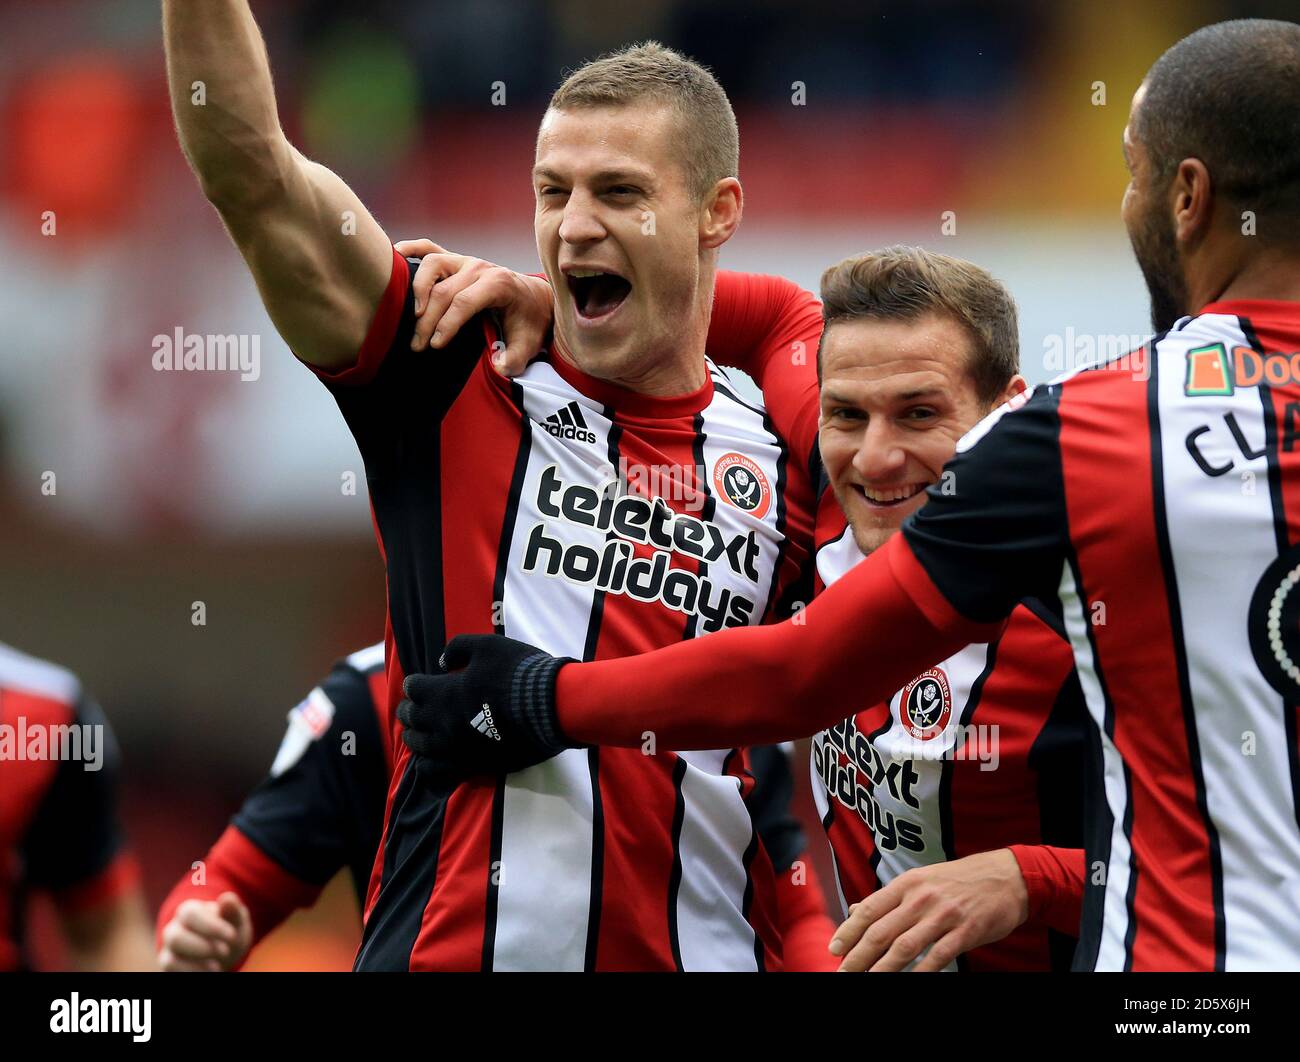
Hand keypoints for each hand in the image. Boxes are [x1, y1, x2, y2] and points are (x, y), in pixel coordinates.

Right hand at [158, 892, 252, 971]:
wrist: (225, 950)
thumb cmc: (229, 929)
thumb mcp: (236, 919)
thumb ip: (232, 910)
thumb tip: (227, 898)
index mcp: (189, 911)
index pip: (190, 914)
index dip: (210, 926)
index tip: (232, 936)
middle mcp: (174, 930)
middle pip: (175, 938)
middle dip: (202, 947)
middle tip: (225, 951)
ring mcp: (169, 951)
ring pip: (170, 961)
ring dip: (196, 966)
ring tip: (217, 967)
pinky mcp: (170, 968)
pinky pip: (172, 973)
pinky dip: (192, 974)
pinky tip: (211, 972)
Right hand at [393, 238, 552, 374]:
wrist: (533, 299)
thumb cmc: (528, 321)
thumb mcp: (529, 344)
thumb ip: (515, 358)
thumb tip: (499, 367)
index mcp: (499, 284)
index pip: (465, 302)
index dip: (447, 324)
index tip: (435, 345)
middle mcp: (480, 267)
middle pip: (444, 290)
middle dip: (428, 320)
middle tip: (418, 345)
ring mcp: (465, 260)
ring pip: (432, 265)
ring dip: (418, 290)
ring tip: (414, 316)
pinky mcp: (455, 259)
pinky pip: (428, 248)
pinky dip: (411, 250)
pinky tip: (395, 257)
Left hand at [397, 634, 575, 784]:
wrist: (550, 708)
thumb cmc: (519, 673)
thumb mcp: (488, 646)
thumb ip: (459, 648)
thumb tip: (443, 662)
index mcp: (443, 693)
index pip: (414, 689)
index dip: (414, 683)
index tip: (417, 682)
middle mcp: (442, 722)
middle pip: (412, 718)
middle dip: (408, 710)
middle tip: (409, 708)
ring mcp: (455, 747)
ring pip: (420, 747)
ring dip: (414, 737)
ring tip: (414, 734)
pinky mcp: (472, 765)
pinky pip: (436, 771)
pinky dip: (427, 765)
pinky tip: (429, 760)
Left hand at [828, 848, 1028, 971]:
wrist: (1006, 877)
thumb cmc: (958, 881)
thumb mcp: (921, 880)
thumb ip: (889, 898)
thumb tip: (856, 911)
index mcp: (907, 884)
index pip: (869, 909)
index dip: (849, 931)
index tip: (834, 949)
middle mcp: (921, 898)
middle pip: (881, 931)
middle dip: (858, 956)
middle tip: (843, 972)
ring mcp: (943, 915)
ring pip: (904, 947)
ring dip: (882, 969)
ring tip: (866, 980)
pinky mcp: (965, 931)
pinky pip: (937, 956)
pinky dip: (920, 972)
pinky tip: (909, 981)